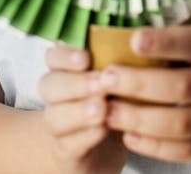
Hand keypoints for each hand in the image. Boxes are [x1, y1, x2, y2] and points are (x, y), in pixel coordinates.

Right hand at [38, 44, 126, 173]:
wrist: (100, 146)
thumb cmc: (111, 99)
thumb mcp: (115, 76)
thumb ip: (118, 60)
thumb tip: (140, 40)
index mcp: (65, 70)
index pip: (53, 56)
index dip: (65, 55)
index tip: (85, 57)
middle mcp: (56, 96)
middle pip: (50, 85)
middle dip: (75, 83)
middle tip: (100, 83)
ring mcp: (58, 124)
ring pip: (55, 117)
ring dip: (79, 111)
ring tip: (101, 109)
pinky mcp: (65, 151)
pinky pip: (68, 144)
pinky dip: (85, 136)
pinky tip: (101, 129)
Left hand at [101, 19, 190, 163]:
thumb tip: (143, 15)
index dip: (165, 41)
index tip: (133, 39)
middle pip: (183, 86)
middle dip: (139, 84)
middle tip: (104, 79)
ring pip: (181, 123)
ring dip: (139, 120)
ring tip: (107, 112)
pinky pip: (186, 151)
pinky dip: (155, 147)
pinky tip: (129, 137)